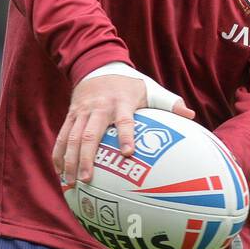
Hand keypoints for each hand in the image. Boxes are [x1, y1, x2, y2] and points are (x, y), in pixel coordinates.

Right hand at [53, 73, 194, 184]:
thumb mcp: (150, 89)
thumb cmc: (130, 85)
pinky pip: (61, 136)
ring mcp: (82, 112)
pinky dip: (58, 154)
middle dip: (87, 157)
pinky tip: (59, 173)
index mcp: (121, 102)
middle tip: (88, 179)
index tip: (128, 153)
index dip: (126, 135)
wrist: (98, 66)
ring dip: (69, 160)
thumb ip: (169, 103)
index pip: (124, 120)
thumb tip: (191, 115)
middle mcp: (99, 108)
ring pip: (71, 137)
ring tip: (70, 182)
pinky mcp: (70, 116)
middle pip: (90, 134)